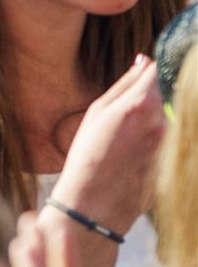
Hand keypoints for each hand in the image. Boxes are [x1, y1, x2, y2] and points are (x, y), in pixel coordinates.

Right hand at [52, 56, 163, 232]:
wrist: (94, 205)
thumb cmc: (87, 157)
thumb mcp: (97, 112)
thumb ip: (125, 84)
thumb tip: (144, 61)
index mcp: (141, 104)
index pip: (159, 71)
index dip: (152, 71)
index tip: (146, 73)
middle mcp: (164, 121)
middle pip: (168, 97)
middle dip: (152, 101)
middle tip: (126, 122)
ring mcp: (174, 144)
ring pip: (171, 121)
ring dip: (155, 125)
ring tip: (128, 145)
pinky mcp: (179, 162)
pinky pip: (173, 144)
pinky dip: (159, 146)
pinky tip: (136, 160)